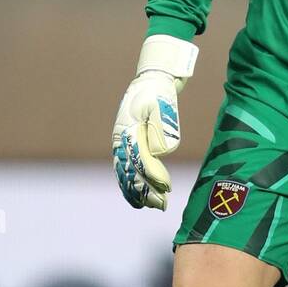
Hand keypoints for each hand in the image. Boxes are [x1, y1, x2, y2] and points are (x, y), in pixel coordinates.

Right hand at [111, 35, 197, 209]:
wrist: (151, 80)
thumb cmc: (158, 92)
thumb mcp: (162, 104)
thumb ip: (161, 127)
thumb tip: (161, 152)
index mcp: (128, 130)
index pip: (140, 159)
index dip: (153, 176)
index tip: (166, 188)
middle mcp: (121, 139)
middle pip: (130, 171)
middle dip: (145, 190)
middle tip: (162, 204)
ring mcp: (121, 143)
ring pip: (125, 173)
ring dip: (138, 191)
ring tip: (151, 205)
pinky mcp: (126, 145)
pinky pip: (125, 170)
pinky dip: (131, 185)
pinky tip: (139, 198)